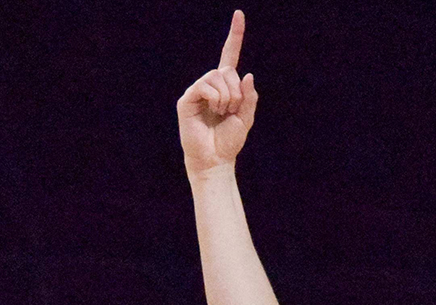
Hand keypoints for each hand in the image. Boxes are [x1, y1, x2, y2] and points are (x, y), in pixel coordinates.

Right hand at [178, 10, 258, 175]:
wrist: (216, 160)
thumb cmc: (229, 141)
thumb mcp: (246, 117)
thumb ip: (249, 96)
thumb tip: (246, 74)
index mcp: (225, 87)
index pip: (230, 56)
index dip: (235, 36)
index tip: (239, 14)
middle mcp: (209, 85)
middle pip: (226, 69)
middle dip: (236, 91)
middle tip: (232, 110)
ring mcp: (197, 91)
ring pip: (216, 77)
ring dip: (227, 97)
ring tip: (221, 113)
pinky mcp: (187, 100)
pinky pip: (204, 86)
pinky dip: (215, 99)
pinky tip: (212, 112)